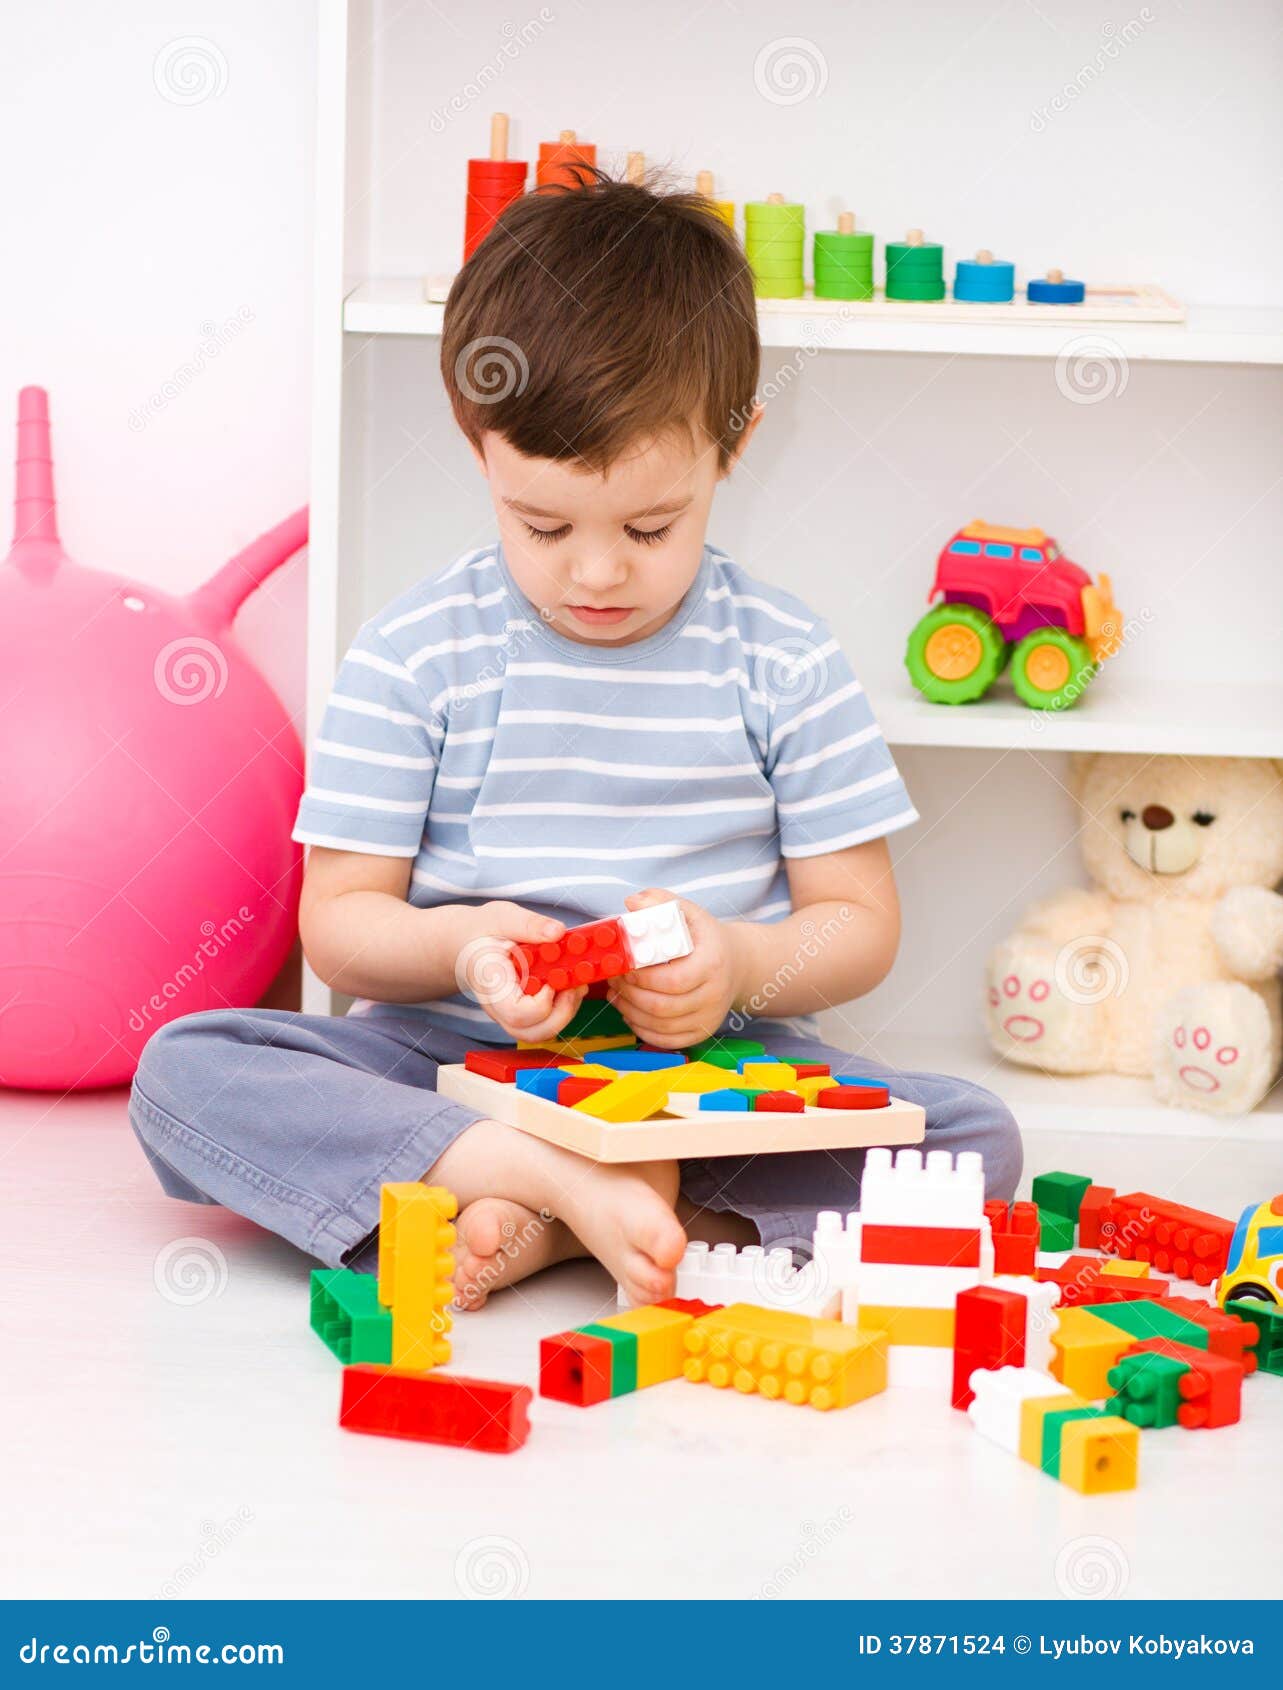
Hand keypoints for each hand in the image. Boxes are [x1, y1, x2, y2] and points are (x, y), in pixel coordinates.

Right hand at [453, 901, 586, 1043]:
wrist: (465, 944)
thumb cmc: (481, 932)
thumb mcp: (501, 918)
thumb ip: (528, 924)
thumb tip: (557, 932)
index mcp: (491, 983)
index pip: (516, 1013)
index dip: (542, 1005)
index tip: (553, 981)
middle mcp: (499, 1006)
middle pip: (531, 1032)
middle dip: (562, 1013)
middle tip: (576, 986)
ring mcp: (509, 1014)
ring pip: (539, 1032)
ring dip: (566, 1012)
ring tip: (575, 984)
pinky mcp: (522, 1012)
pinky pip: (543, 1022)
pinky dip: (562, 1007)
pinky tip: (568, 983)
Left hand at [607, 889, 748, 1048]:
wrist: (735, 962)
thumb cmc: (704, 937)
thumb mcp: (687, 912)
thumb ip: (659, 902)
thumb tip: (632, 904)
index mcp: (712, 964)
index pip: (673, 980)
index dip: (642, 977)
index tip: (623, 966)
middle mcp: (714, 995)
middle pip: (664, 1007)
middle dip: (630, 995)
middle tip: (613, 980)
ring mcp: (709, 1017)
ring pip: (662, 1026)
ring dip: (631, 1012)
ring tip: (617, 995)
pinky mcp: (702, 1032)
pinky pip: (668, 1040)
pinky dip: (643, 1030)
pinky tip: (630, 1013)